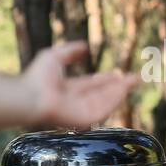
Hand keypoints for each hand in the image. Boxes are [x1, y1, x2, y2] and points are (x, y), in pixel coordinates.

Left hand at [23, 41, 139, 127]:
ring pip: (105, 101)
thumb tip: (84, 45)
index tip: (118, 73)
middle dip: (118, 86)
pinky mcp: (84, 119)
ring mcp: (80, 112)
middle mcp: (76, 102)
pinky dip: (115, 100)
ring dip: (120, 92)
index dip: (105, 79)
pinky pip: (103, 110)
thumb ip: (70, 51)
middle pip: (102, 94)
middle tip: (135, 78)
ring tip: (133, 81)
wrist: (30, 96)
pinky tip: (124, 90)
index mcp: (68, 89)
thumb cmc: (37, 77)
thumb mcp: (55, 56)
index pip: (91, 85)